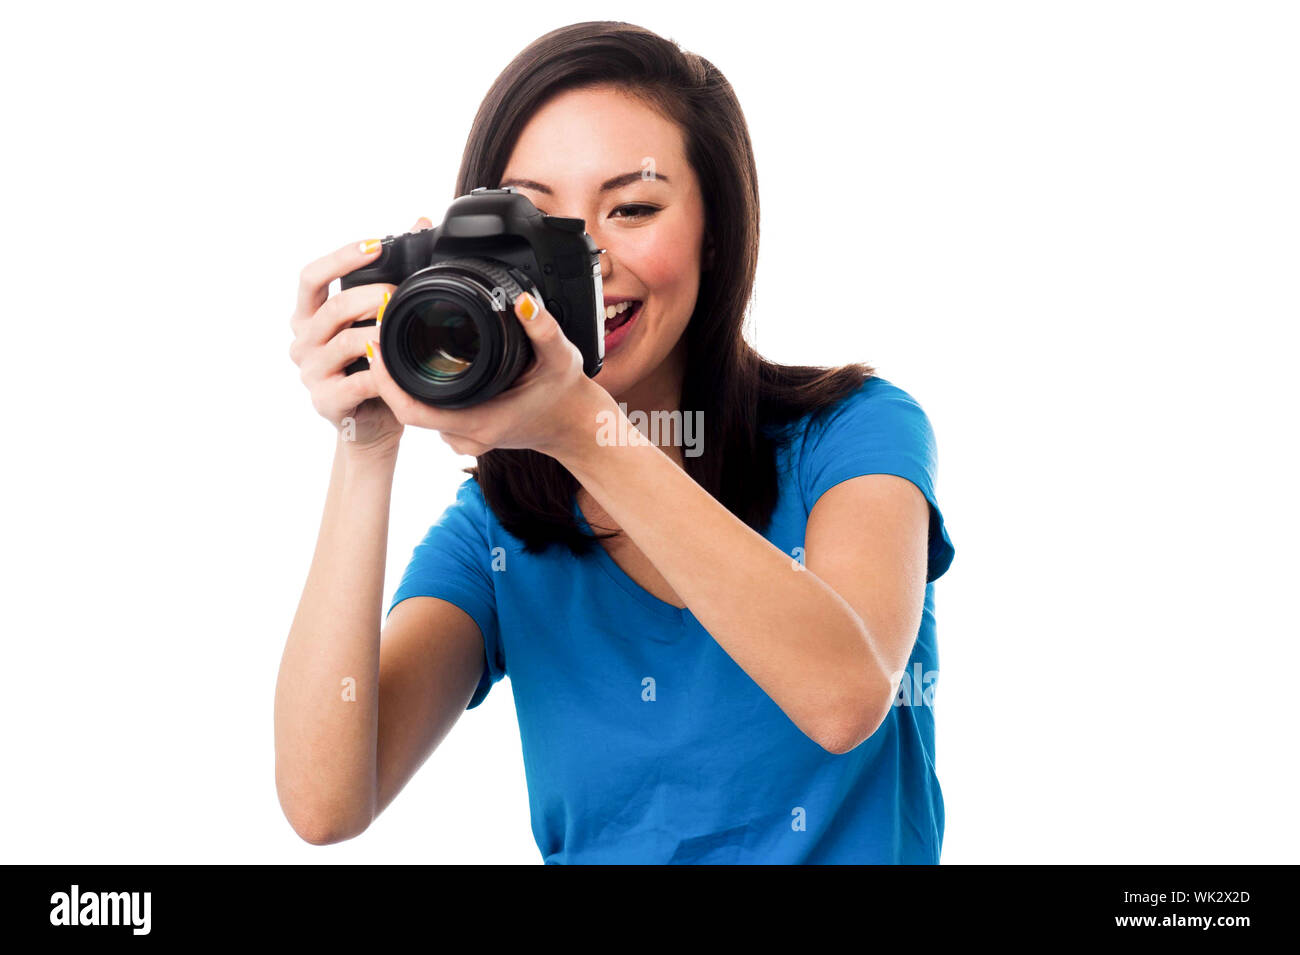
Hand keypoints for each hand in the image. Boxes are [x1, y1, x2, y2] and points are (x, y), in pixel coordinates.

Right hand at [288, 217, 430, 455]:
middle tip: (401, 295)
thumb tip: (420, 221)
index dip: (340, 259)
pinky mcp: (325, 401)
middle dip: (371, 296)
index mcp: (309, 316)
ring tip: (402, 329)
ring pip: (344, 342)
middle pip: (332, 308)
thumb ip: (392, 273)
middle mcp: (302, 341)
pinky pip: (355, 382)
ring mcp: (310, 372)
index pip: (310, 277)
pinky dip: (380, 374)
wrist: (372, 424)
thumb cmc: (374, 366)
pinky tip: (396, 367)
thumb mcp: (379, 319)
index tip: (374, 245)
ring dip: (378, 332)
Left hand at [366, 291, 613, 460]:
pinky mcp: (466, 434)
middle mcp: (468, 436)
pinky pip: (432, 416)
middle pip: (408, 410)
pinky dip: (420, 393)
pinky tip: (418, 366)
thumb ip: (542, 328)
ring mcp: (465, 439)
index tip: (376, 348)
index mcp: (481, 421)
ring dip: (403, 384)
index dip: (386, 383)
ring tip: (393, 344)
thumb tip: (522, 302)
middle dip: (388, 375)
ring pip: (419, 414)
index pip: (412, 411)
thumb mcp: (561, 356)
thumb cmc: (567, 394)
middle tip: (379, 333)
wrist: (576, 426)